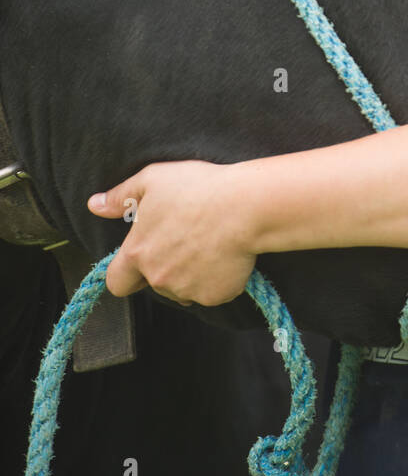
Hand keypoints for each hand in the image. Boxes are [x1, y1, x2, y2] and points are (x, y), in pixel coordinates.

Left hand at [88, 160, 257, 306]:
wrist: (245, 206)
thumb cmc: (198, 188)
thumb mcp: (153, 179)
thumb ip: (120, 197)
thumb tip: (93, 205)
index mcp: (138, 252)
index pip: (116, 282)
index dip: (125, 274)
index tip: (138, 263)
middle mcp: (158, 277)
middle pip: (155, 283)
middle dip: (165, 268)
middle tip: (185, 240)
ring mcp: (188, 290)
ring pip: (183, 290)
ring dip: (190, 275)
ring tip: (208, 244)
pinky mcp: (216, 295)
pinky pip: (212, 292)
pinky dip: (218, 279)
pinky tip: (226, 254)